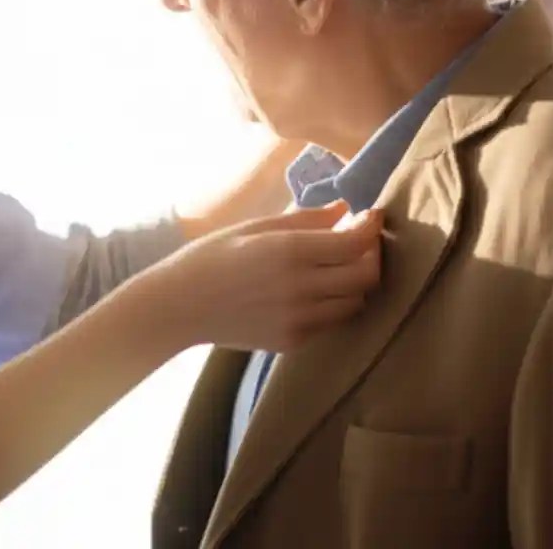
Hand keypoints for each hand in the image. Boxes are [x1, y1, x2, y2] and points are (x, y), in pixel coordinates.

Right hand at [138, 201, 383, 351]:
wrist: (180, 307)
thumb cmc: (212, 257)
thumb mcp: (255, 228)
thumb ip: (306, 219)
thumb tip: (346, 209)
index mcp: (289, 251)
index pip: (357, 242)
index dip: (371, 227)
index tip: (370, 216)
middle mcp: (301, 288)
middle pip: (366, 275)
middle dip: (372, 255)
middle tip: (361, 242)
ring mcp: (299, 320)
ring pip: (355, 302)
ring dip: (356, 282)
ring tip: (339, 266)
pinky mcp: (293, 342)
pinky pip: (332, 322)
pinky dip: (334, 304)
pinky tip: (315, 290)